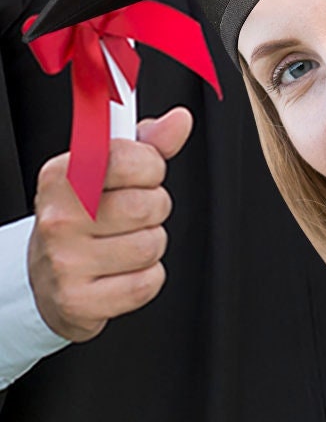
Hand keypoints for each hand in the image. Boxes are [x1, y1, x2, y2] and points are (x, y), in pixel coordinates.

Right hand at [27, 107, 192, 342]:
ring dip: (150, 245)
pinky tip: (119, 273)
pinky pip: (146, 283)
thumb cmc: (85, 218)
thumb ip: (148, 145)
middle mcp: (57, 218)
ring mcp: (64, 262)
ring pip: (152, 245)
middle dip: (154, 209)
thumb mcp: (109, 173)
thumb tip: (180, 120)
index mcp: (61, 178)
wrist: (48, 279)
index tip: (142, 174)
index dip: (150, 167)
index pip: (129, 159)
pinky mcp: (78, 301)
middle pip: (149, 206)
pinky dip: (145, 278)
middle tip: (131, 216)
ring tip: (122, 244)